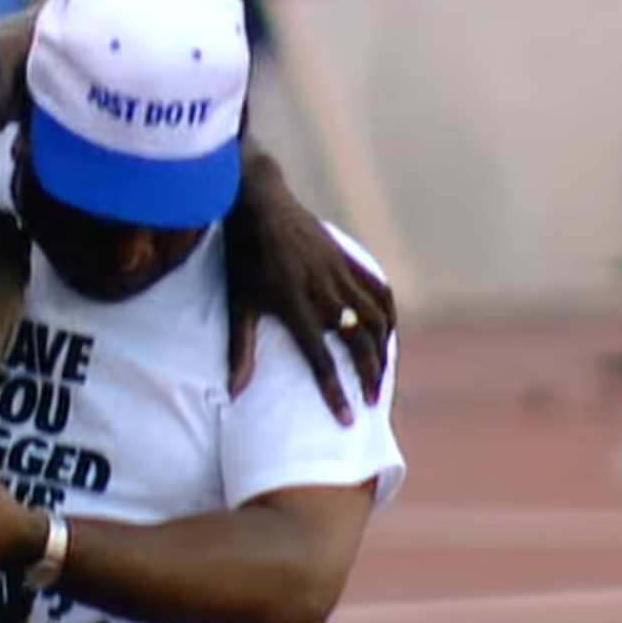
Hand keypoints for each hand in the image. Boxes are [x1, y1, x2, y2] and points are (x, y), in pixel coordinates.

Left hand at [224, 151, 395, 421]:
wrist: (258, 204)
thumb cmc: (243, 258)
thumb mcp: (237, 304)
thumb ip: (239, 350)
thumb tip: (233, 393)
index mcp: (294, 306)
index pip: (320, 360)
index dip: (334, 392)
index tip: (347, 419)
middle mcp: (323, 292)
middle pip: (357, 342)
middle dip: (368, 375)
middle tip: (371, 400)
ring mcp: (340, 274)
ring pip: (375, 319)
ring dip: (381, 349)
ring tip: (380, 373)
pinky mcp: (348, 259)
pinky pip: (378, 290)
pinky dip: (388, 313)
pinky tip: (388, 331)